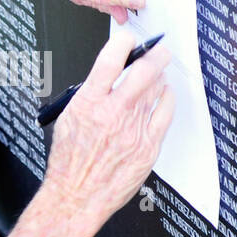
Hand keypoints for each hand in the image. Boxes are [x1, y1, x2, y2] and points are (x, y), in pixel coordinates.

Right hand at [41, 31, 174, 231]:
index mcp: (88, 104)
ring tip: (157, 73)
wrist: (76, 196)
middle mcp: (113, 114)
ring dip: (159, 76)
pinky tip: (165, 95)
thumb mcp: (69, 119)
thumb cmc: (69, 163)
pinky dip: (167, 99)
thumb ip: (91, 95)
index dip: (123, 42)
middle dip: (155, 54)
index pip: (111, 60)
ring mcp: (133, 130)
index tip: (128, 40)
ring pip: (156, 89)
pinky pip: (165, 113)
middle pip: (144, 70)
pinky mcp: (148, 147)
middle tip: (159, 50)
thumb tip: (110, 75)